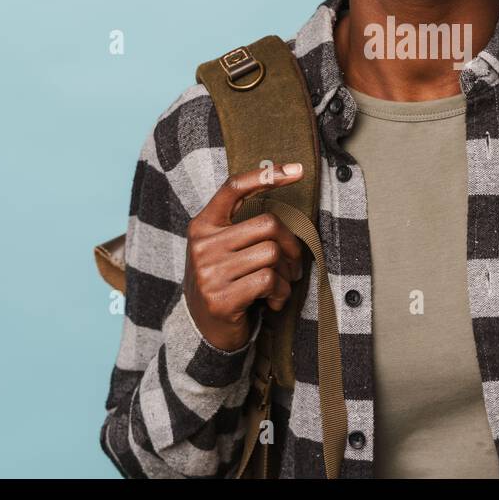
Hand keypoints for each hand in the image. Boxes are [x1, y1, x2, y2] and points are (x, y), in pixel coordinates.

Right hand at [182, 162, 306, 351]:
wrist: (201, 329)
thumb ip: (242, 225)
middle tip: (293, 264)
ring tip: (279, 285)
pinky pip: (269, 282)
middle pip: (268, 224)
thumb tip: (283, 199)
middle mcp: (202, 245)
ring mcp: (209, 272)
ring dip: (286, 274)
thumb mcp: (222, 247)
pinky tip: (271, 301)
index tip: (297, 170)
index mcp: (203, 224)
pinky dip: (280, 293)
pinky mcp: (221, 298)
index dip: (266, 176)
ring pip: (272, 254)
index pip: (234, 187)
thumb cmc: (223, 279)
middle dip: (291, 245)